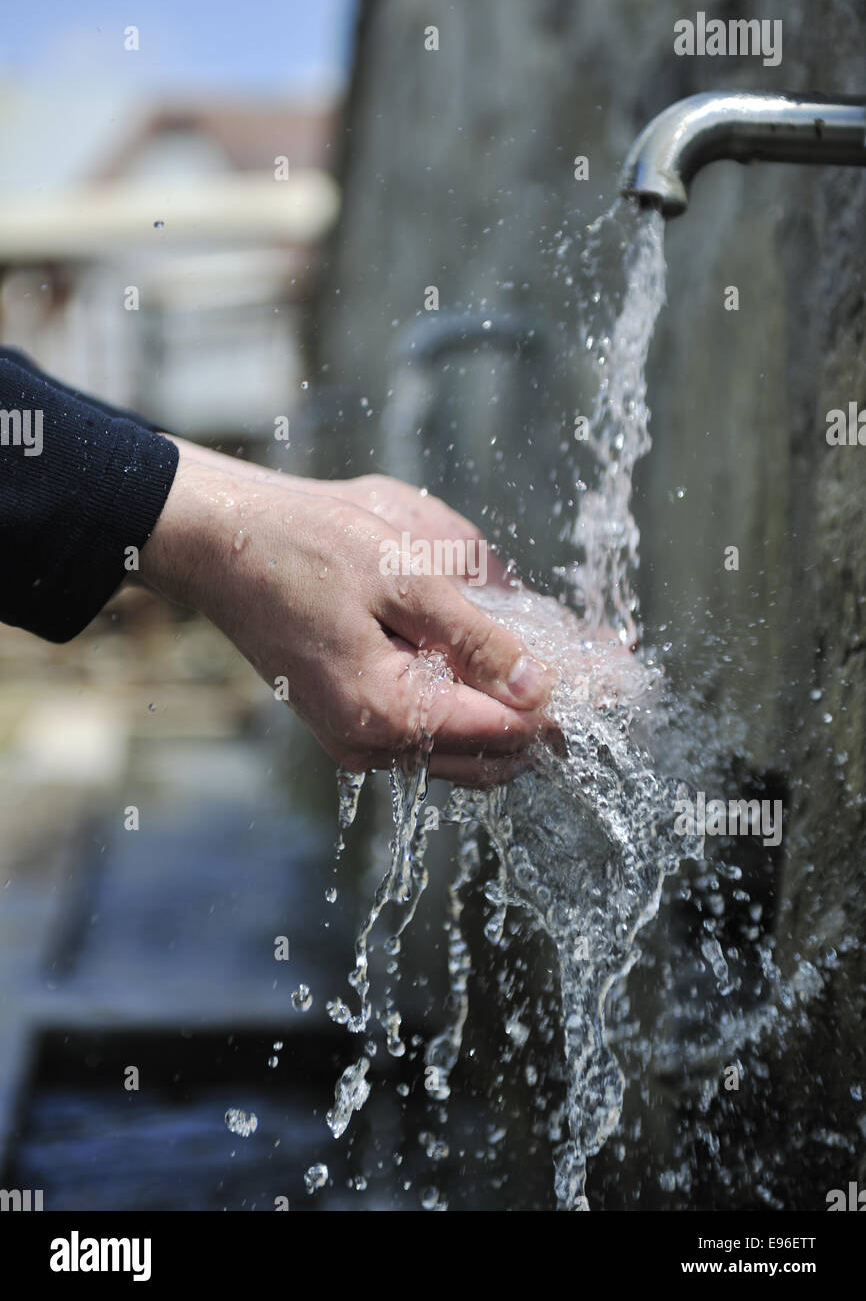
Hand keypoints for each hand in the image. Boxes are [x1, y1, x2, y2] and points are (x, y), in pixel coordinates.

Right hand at [140, 451, 554, 785]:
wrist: (220, 543)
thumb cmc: (306, 545)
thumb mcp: (404, 576)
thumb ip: (479, 639)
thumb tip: (543, 689)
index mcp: (388, 712)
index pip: (508, 732)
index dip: (569, 707)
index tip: (619, 678)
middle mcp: (371, 744)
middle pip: (492, 758)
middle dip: (548, 720)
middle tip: (595, 673)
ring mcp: (356, 739)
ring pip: (464, 753)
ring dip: (512, 719)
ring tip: (553, 666)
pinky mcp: (348, 719)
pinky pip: (430, 733)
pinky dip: (471, 708)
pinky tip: (489, 664)